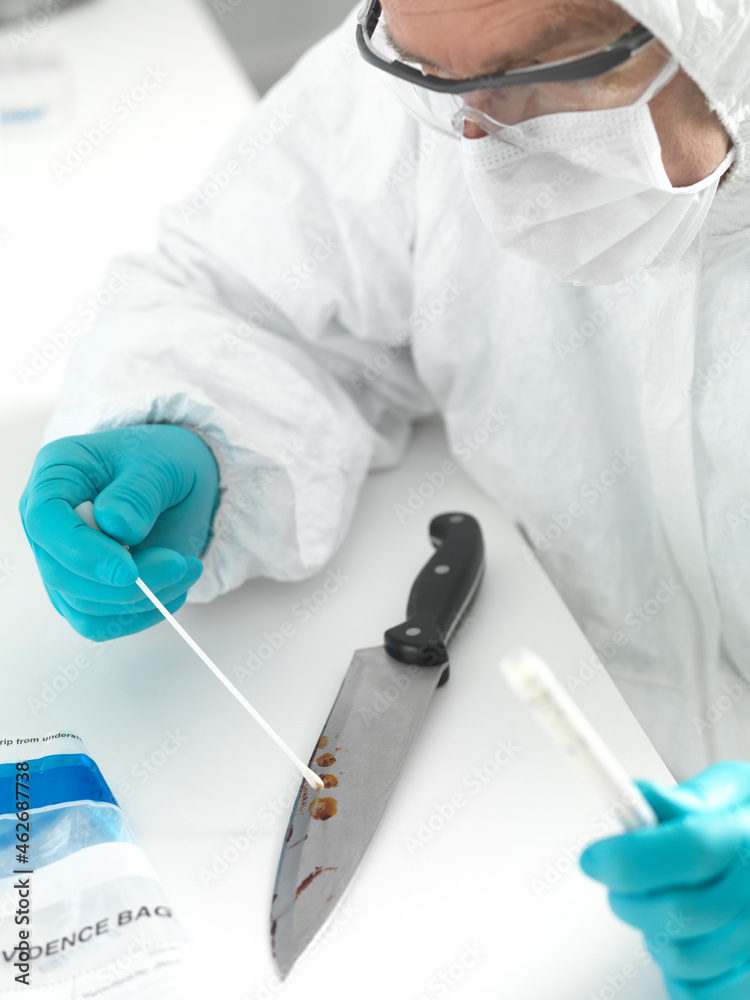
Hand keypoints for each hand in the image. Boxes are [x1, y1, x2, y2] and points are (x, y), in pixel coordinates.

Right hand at [19, 424, 218, 639]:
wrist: (181, 481)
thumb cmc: (163, 461)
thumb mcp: (160, 463)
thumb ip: (137, 493)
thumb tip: (117, 528)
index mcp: (55, 476)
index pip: (45, 522)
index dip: (83, 552)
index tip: (129, 570)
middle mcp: (49, 522)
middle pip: (62, 574)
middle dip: (126, 582)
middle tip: (180, 564)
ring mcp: (62, 559)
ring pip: (82, 605)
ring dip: (141, 599)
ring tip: (186, 568)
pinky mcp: (83, 588)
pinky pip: (99, 622)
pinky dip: (139, 614)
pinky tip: (173, 590)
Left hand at [580, 762, 749, 998]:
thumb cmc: (748, 821)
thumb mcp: (728, 791)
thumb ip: (684, 799)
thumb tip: (636, 796)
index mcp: (747, 837)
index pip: (691, 849)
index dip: (631, 855)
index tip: (594, 858)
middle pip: (677, 912)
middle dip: (629, 897)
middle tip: (620, 880)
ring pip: (681, 957)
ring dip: (651, 934)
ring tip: (658, 906)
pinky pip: (699, 994)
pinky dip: (676, 974)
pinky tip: (678, 941)